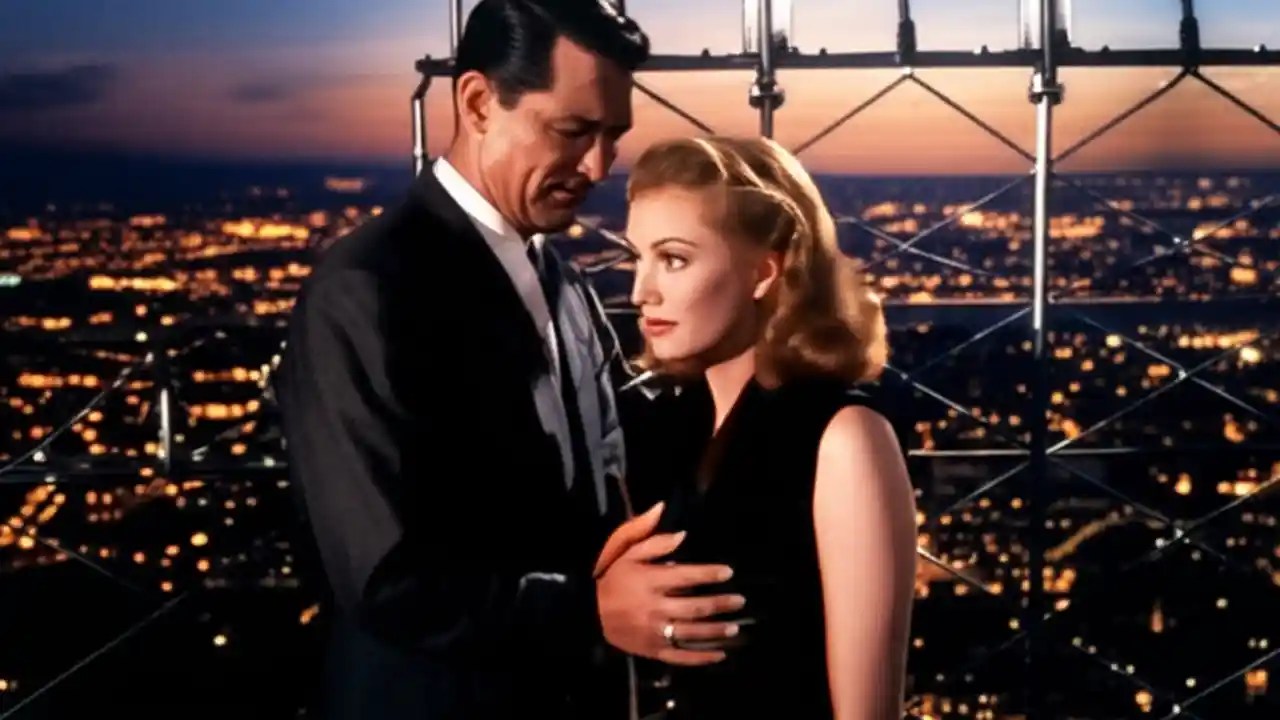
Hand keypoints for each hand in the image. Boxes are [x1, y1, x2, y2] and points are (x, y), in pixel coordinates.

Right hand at [595, 511, 745, 665]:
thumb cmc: (612, 578)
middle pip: (695, 607)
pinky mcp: (653, 650)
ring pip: (692, 633)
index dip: (709, 574)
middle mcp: (654, 608)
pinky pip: (681, 657)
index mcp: (649, 581)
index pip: (687, 576)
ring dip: (716, 631)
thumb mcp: (626, 552)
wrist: (589, 611)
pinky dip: (702, 658)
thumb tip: (682, 534)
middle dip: (720, 604)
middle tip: (739, 600)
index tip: (728, 572)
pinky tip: (720, 654)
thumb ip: (652, 539)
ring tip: (735, 627)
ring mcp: (654, 632)